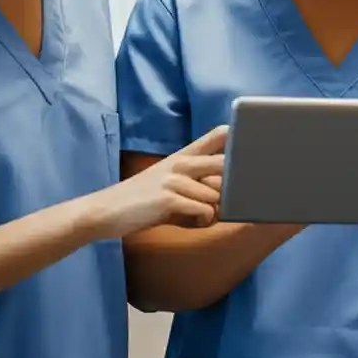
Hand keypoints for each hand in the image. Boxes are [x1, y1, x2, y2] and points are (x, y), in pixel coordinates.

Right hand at [96, 125, 227, 236]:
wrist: (106, 211)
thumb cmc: (142, 199)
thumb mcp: (168, 180)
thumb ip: (196, 178)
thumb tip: (228, 188)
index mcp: (182, 155)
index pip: (218, 135)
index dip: (238, 138)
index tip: (250, 149)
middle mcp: (180, 163)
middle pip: (225, 165)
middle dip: (232, 186)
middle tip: (226, 200)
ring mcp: (174, 180)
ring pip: (216, 196)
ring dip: (212, 212)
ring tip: (196, 217)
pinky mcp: (169, 199)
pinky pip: (205, 211)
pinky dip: (202, 221)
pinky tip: (189, 223)